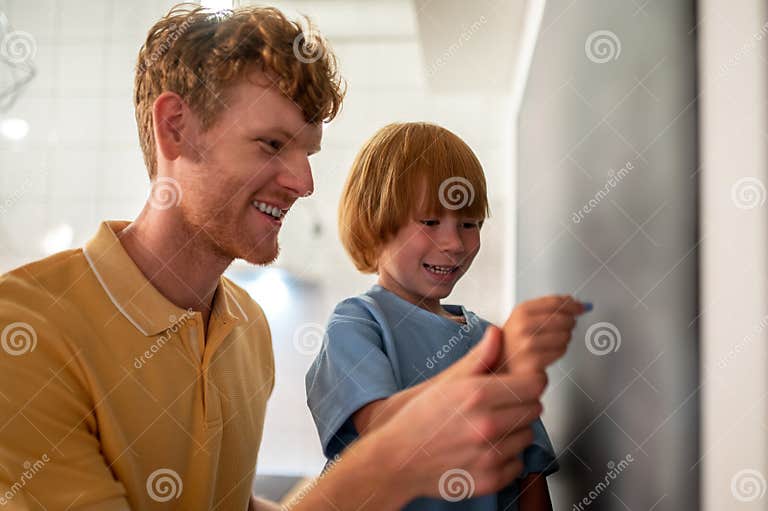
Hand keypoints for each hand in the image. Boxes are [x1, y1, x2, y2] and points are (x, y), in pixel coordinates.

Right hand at [375, 326, 546, 498]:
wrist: (396, 460)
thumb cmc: (417, 420)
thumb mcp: (446, 382)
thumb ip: (478, 357)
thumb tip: (496, 333)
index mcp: (478, 395)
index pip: (534, 385)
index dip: (529, 382)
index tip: (522, 385)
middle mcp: (487, 425)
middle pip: (535, 410)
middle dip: (522, 406)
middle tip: (502, 407)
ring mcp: (489, 455)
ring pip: (527, 436)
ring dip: (515, 432)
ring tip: (490, 429)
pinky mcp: (490, 480)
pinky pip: (518, 464)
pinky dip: (507, 459)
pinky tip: (485, 450)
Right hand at [500, 294, 586, 374]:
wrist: (501, 363)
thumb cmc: (515, 340)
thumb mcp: (524, 316)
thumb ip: (548, 306)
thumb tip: (574, 301)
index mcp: (521, 311)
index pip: (555, 302)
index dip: (572, 304)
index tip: (581, 307)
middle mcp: (523, 326)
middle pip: (564, 318)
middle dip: (570, 322)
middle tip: (565, 326)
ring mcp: (528, 345)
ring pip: (565, 335)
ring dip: (564, 338)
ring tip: (551, 340)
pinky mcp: (535, 362)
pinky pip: (561, 351)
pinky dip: (559, 350)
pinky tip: (548, 351)